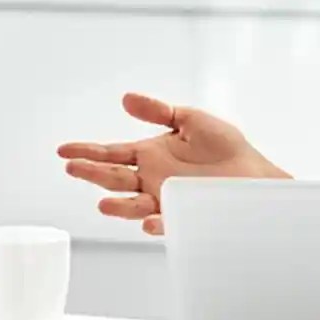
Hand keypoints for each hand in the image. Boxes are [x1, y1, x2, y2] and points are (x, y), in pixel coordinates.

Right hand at [59, 92, 289, 234]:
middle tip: (73, 168)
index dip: (87, 152)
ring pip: (133, 205)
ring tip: (104, 204)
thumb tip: (126, 98)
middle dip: (93, 174)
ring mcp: (165, 198)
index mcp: (150, 154)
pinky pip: (165, 221)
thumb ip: (158, 111)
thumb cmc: (226, 148)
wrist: (255, 173)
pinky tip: (149, 219)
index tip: (64, 151)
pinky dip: (155, 221)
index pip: (111, 154)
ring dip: (118, 206)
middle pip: (114, 179)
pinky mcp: (183, 214)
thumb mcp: (190, 120)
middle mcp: (151, 179)